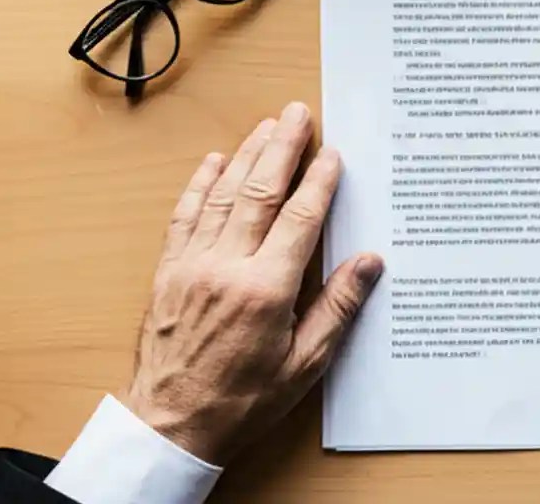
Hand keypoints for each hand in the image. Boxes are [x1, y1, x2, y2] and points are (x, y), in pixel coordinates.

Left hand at [124, 102, 382, 463]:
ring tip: (266, 126)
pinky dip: (201, 184)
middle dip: (283, 148)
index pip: (300, 218)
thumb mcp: (305, 364)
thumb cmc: (241, 400)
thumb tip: (370, 263)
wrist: (169, 425)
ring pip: (223, 195)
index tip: (332, 153)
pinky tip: (214, 161)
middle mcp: (227, 267)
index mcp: (266, 289)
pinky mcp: (169, 271)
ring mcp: (193, 265)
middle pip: (260, 192)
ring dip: (247, 155)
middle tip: (298, 113)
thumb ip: (338, 308)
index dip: (319, 180)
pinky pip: (186, 215)